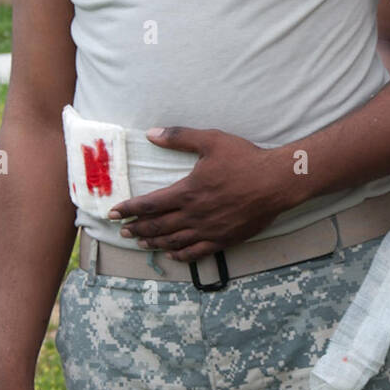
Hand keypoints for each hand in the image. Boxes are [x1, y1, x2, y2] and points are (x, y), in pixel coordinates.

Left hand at [108, 127, 292, 260]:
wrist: (276, 182)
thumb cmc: (245, 159)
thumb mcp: (212, 140)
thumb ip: (180, 137)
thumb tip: (151, 134)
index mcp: (187, 191)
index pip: (149, 205)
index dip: (129, 209)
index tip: (114, 213)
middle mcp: (194, 214)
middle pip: (157, 226)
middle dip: (137, 229)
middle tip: (123, 232)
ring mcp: (208, 230)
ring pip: (174, 241)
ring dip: (154, 243)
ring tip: (141, 243)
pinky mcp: (223, 239)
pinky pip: (196, 252)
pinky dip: (180, 255)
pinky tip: (172, 254)